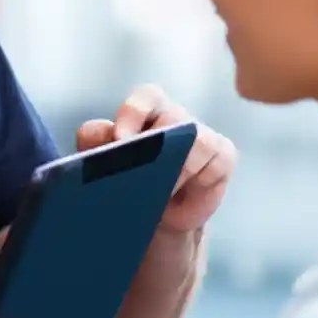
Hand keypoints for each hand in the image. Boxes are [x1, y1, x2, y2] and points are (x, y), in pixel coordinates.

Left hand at [76, 84, 237, 232]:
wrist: (151, 220)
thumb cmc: (123, 182)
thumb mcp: (98, 161)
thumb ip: (94, 140)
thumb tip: (106, 132)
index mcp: (145, 109)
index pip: (145, 96)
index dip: (133, 112)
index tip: (120, 139)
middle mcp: (176, 116)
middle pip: (172, 117)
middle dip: (154, 145)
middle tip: (138, 172)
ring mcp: (202, 135)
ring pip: (196, 139)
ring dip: (176, 167)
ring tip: (156, 192)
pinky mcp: (222, 157)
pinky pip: (217, 162)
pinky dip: (197, 180)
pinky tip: (178, 196)